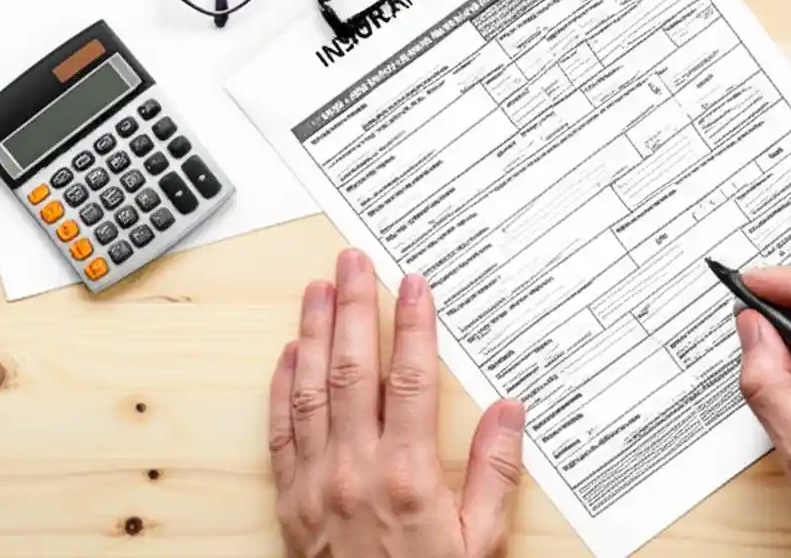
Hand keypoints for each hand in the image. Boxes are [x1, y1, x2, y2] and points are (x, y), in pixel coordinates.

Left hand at [269, 249, 526, 557]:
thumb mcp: (479, 544)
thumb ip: (495, 474)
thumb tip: (510, 412)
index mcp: (406, 475)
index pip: (408, 379)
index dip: (412, 325)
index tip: (414, 285)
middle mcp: (353, 468)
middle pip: (350, 368)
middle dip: (351, 307)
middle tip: (352, 262)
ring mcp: (315, 480)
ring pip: (309, 388)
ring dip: (311, 332)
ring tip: (316, 289)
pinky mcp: (290, 498)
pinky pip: (280, 429)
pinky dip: (281, 386)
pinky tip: (287, 354)